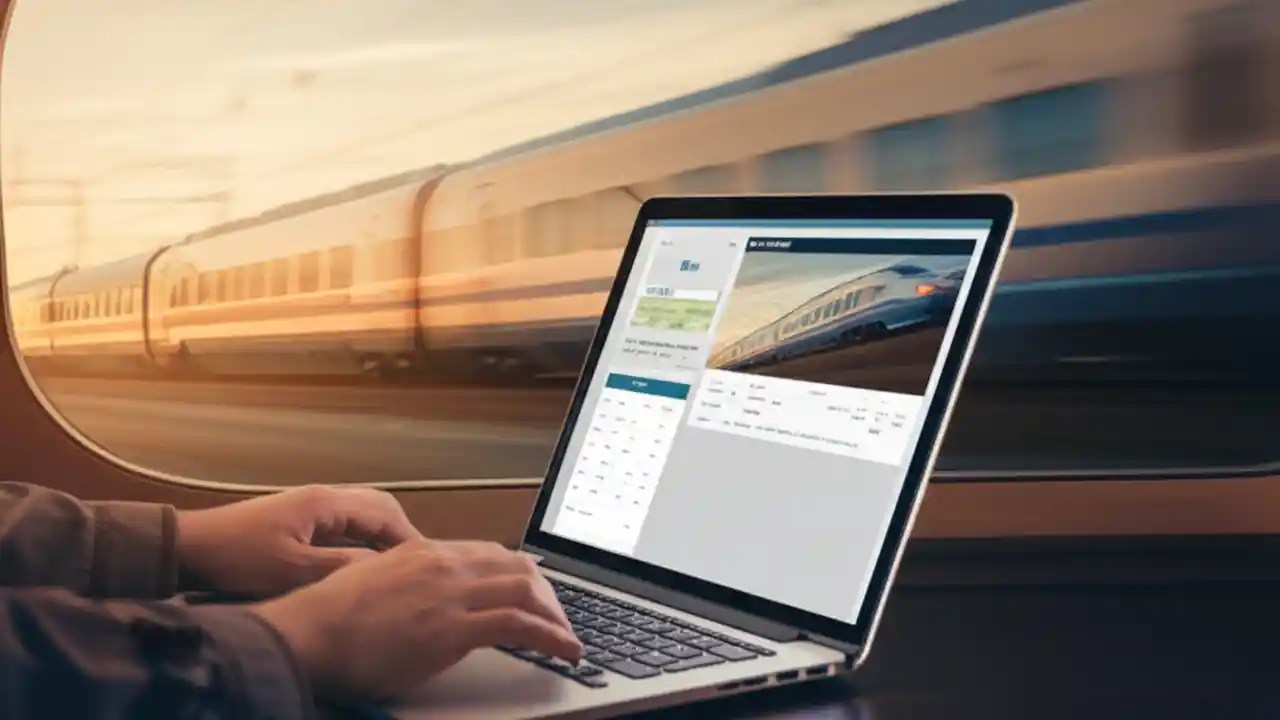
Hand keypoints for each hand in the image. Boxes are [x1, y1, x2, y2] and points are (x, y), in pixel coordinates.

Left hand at [177, 485, 422, 596]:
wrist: (190, 548)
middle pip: (380, 504)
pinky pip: (346, 521)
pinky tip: (364, 561)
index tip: (425, 564)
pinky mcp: (300, 517)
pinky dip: (364, 537)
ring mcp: (311, 504)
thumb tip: (384, 568)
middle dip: (401, 532)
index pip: (385, 513)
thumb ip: (341, 567)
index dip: (408, 539)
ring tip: (396, 565)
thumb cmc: (237, 559)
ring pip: (363, 511)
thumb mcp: (291, 571)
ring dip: (384, 534)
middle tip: (416, 564)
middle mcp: (323, 496)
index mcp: (325, 503)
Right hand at [251, 539, 582, 700]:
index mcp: (423, 552)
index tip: (534, 592)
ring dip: (555, 616)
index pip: (489, 553)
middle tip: (558, 618)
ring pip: (526, 591)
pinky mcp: (454, 628)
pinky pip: (520, 625)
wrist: (306, 636)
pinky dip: (551, 636)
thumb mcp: (372, 585)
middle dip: (546, 594)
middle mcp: (443, 565)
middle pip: (516, 567)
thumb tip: (425, 603)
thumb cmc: (327, 621)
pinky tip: (564, 650)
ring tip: (568, 638)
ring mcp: (451, 593)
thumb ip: (407, 586)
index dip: (519, 574)